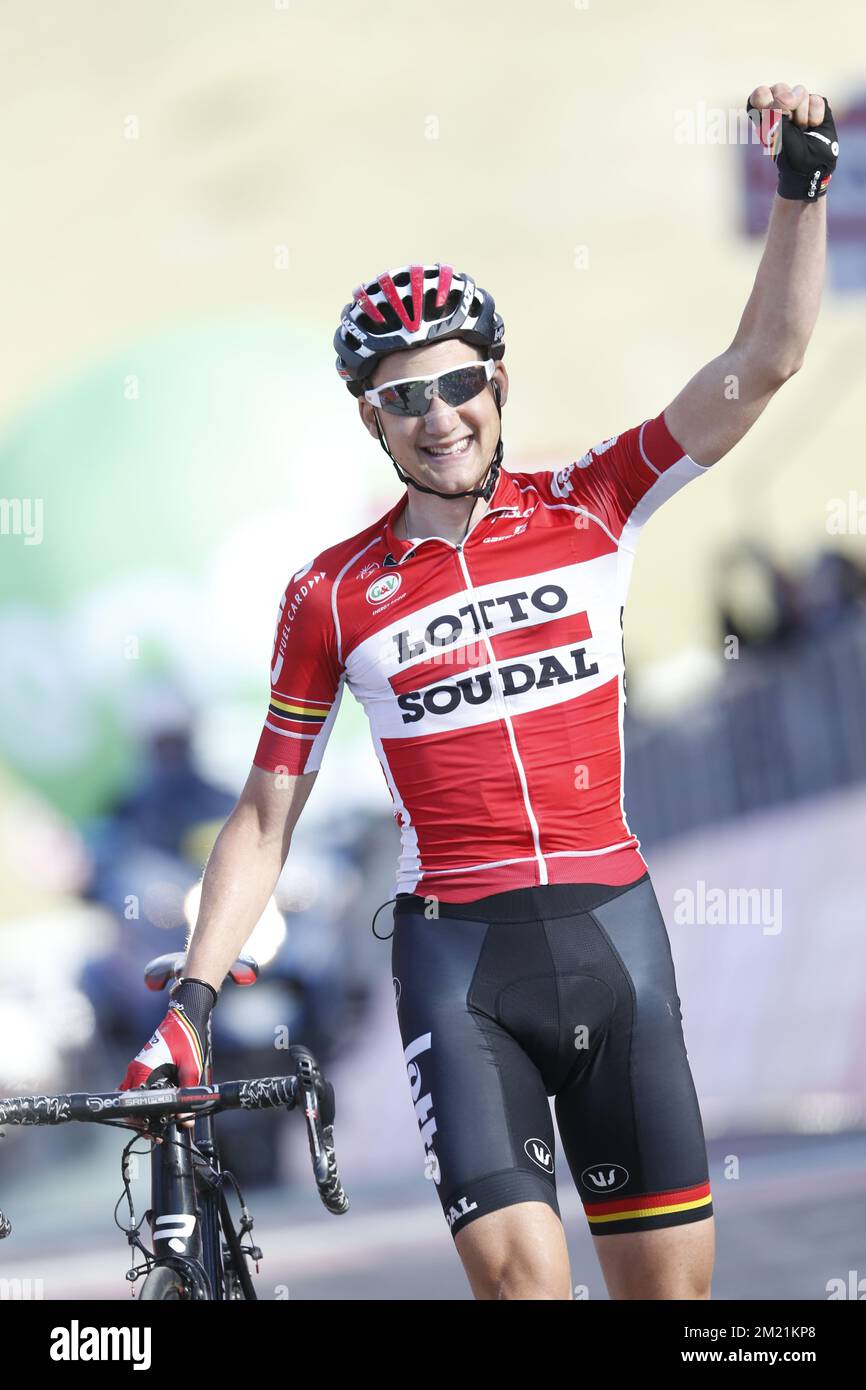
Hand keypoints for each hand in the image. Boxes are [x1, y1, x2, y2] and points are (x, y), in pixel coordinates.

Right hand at [119, 997, 208, 1133]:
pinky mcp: (142, 1068)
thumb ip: (187, 1092)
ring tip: (156, 1125)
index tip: (153, 1131)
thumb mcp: (190, 1067)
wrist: (184, 1018)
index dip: (142, 1120)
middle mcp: (135, 1070)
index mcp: (142, 1069)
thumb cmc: (187, 1039)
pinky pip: (137, 1089)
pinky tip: (157, 1109)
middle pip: (130, 1103)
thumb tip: (185, 1119)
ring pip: (132, 1097)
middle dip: (140, 1120)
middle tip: (155, 1133)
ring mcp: (137, 1068)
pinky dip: (143, 1100)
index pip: (134, 1102)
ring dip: (141, 1111)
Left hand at [747, 83, 837, 200]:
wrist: (813, 166)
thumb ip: (777, 112)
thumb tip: (789, 94)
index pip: (759, 95)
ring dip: (800, 115)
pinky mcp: (816, 103)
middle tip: (787, 125)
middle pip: (779, 88)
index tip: (767, 113)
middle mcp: (780, 105)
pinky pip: (815, 100)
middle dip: (784, 108)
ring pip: (799, 92)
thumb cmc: (790, 155)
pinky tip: (813, 127)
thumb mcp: (778, 135)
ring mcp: (799, 103)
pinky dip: (814, 116)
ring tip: (801, 129)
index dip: (763, 100)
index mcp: (764, 114)